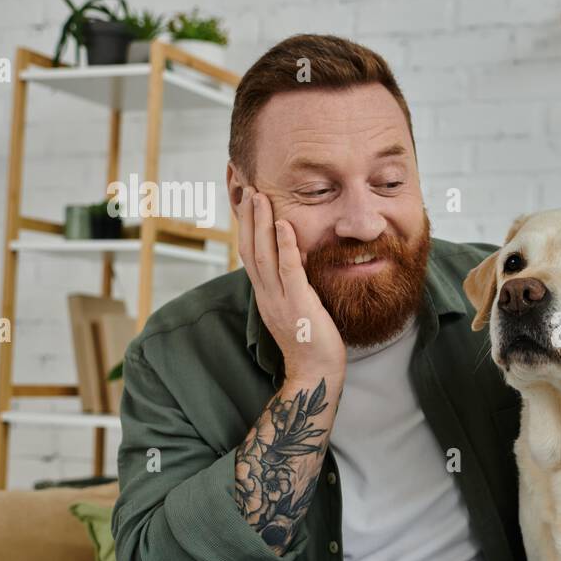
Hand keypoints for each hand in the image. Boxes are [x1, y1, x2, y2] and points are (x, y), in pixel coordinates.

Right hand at [236, 187, 344, 382]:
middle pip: (249, 249)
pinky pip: (289, 271)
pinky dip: (287, 246)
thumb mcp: (297, 307)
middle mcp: (267, 294)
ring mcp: (280, 300)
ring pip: (264, 255)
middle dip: (247, 217)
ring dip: (261, 223)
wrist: (315, 373)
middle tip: (246, 187)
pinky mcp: (299, 305)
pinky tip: (285, 224)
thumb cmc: (312, 342)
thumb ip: (292, 284)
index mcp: (266, 294)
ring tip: (259, 196)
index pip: (249, 254)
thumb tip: (297, 259)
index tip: (245, 201)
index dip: (246, 227)